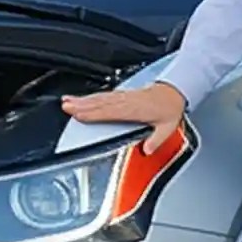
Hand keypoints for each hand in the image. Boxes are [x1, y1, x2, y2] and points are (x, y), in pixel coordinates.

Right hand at [61, 82, 186, 155]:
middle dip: (82, 105)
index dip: (95, 113)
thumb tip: (146, 150)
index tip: (80, 115)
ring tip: (68, 102)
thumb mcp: (168, 128)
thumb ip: (156, 140)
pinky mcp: (123, 95)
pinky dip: (91, 97)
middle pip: (101, 103)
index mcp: (136, 109)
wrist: (175, 91)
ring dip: (83, 100)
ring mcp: (123, 97)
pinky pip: (104, 95)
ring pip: (100, 98)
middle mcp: (127, 101)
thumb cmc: (170, 108)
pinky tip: (82, 99)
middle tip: (66, 106)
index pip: (112, 112)